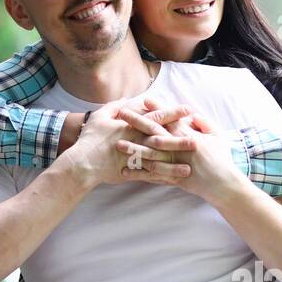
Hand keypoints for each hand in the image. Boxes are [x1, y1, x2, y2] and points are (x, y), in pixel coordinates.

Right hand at [51, 98, 192, 189]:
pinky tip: (174, 181)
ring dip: (176, 163)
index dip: (173, 113)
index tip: (188, 110)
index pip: (157, 117)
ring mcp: (135, 159)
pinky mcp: (132, 173)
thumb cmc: (89, 138)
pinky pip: (150, 176)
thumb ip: (116, 107)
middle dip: (181, 140)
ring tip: (191, 166)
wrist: (82, 163)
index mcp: (131, 126)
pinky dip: (163, 179)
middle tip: (199, 140)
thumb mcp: (101, 116)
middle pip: (163, 140)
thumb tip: (127, 100)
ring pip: (160, 161)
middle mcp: (136, 142)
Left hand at [112, 103, 246, 205]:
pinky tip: (125, 171)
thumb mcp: (219, 137)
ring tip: (117, 144)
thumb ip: (206, 124)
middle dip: (137, 122)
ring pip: (149, 154)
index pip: (170, 119)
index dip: (157, 108)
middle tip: (122, 114)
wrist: (224, 184)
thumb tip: (193, 114)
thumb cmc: (223, 160)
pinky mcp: (172, 177)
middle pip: (154, 132)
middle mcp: (179, 148)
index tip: (143, 100)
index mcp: (189, 136)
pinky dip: (139, 173)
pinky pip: (152, 175)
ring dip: (133, 148)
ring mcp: (175, 163)